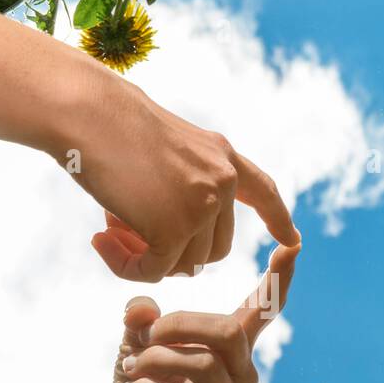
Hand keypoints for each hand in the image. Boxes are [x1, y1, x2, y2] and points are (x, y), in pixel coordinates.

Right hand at [60, 75, 300, 282]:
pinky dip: (126, 266)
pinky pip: (155, 270)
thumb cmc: (111, 125)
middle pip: (215, 249)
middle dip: (175, 252)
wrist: (90, 113)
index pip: (262, 192)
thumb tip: (177, 239)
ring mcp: (202, 205)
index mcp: (222, 156)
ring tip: (108, 231)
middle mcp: (222, 180)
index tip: (293, 240)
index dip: (277, 218)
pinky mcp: (174, 227)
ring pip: (185, 264)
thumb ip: (183, 185)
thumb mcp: (164, 150)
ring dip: (145, 258)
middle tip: (126, 235)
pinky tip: (100, 240)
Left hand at [95, 244, 298, 382]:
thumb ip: (142, 318)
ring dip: (152, 360)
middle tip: (145, 335)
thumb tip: (141, 308)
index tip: (294, 243)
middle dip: (180, 325)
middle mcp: (240, 375)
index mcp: (231, 348)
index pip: (263, 310)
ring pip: (199, 364)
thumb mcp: (136, 341)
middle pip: (228, 332)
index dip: (279, 279)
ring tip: (128, 367)